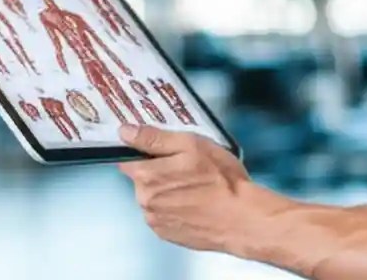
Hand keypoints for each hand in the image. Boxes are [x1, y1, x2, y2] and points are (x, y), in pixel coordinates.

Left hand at [117, 124, 263, 253]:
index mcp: (147, 176)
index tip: (160, 149)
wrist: (242, 219)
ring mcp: (155, 220)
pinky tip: (195, 202)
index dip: (143, 150)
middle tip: (187, 166)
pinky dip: (174, 207)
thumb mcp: (191, 145)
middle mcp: (144, 201)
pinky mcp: (167, 234)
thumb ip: (154, 138)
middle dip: (159, 170)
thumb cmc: (221, 180)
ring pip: (153, 197)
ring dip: (167, 190)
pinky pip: (163, 214)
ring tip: (195, 187)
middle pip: (141, 178)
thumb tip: (125, 132)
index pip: (127, 158)